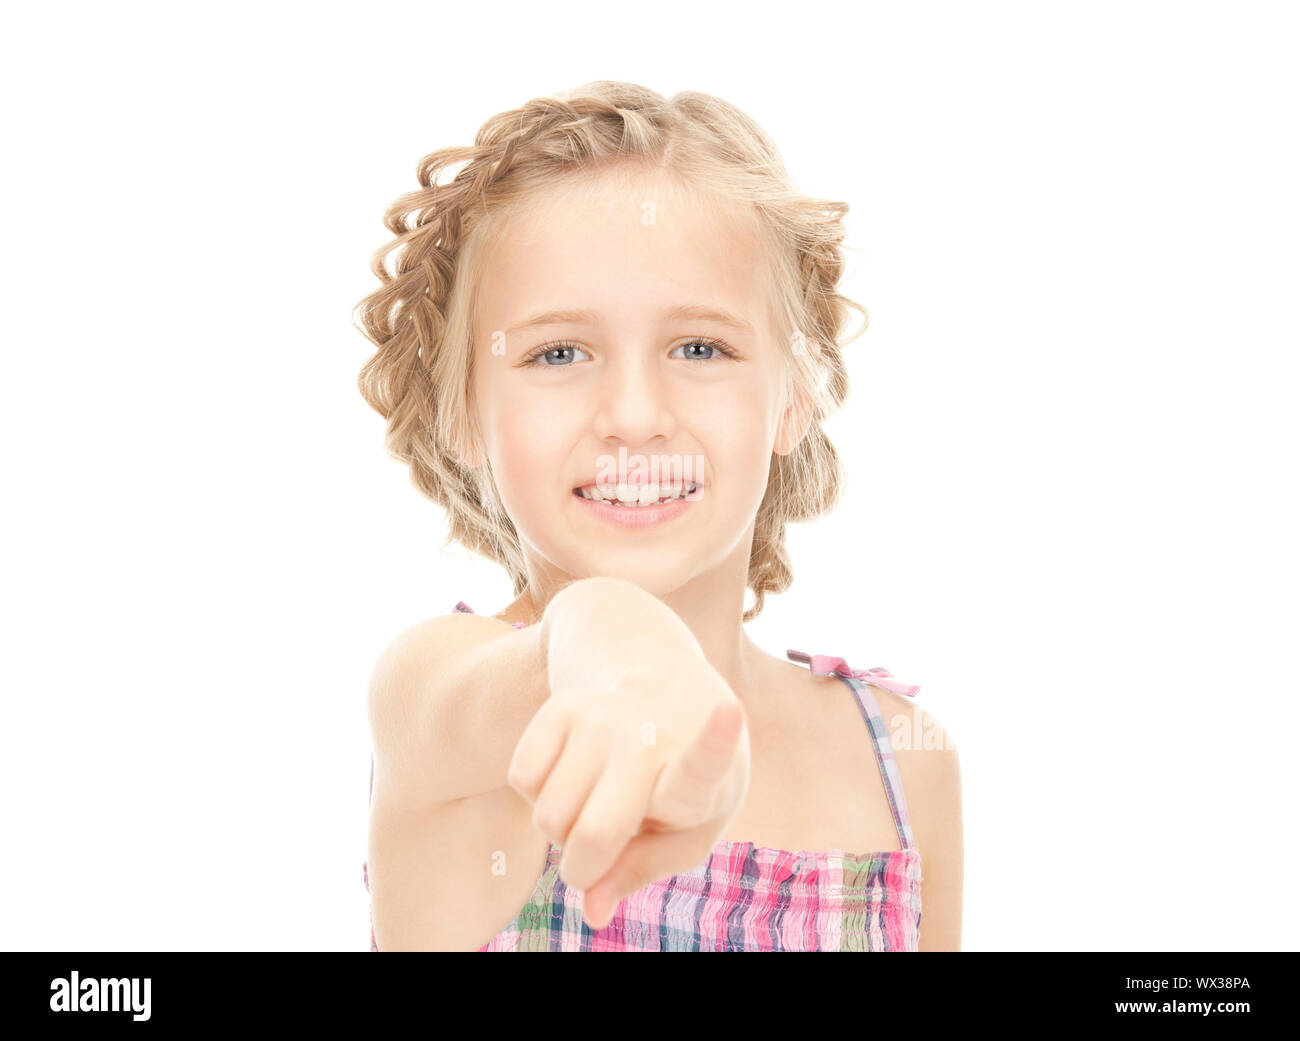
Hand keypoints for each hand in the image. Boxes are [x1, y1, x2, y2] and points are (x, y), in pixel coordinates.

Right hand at [505, 662, 749, 930]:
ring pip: (547, 816)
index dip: (714, 742)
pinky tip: (571, 778)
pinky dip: (537, 797)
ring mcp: (603, 717)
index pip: (701, 766)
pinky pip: (522, 780)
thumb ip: (640, 872)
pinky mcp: (563, 705)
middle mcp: (649, 738)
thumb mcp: (682, 835)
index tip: (729, 712)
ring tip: (591, 806)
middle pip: (595, 834)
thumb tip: (593, 913)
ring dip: (560, 832)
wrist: (669, 698)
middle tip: (601, 854)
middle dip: (583, 868)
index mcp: (699, 778)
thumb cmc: (677, 786)